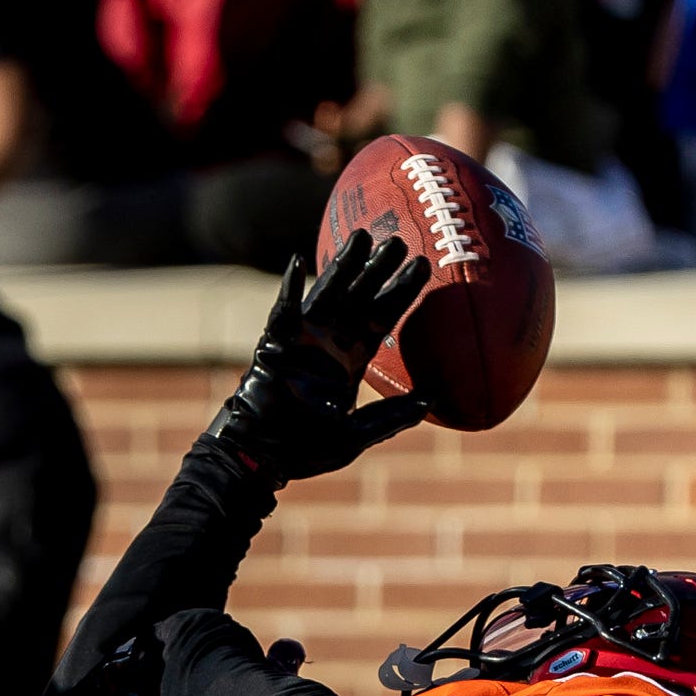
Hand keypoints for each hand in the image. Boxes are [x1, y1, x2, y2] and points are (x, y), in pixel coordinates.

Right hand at [206, 231, 431, 486]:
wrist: (264, 457)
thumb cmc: (306, 448)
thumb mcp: (357, 434)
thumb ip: (390, 417)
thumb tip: (431, 401)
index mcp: (351, 359)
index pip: (381, 316)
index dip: (401, 292)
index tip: (424, 265)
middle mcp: (329, 342)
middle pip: (358, 296)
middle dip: (377, 269)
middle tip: (399, 239)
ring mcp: (301, 340)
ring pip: (326, 294)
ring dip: (342, 266)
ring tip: (361, 237)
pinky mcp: (274, 346)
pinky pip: (282, 313)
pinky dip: (287, 289)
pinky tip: (295, 263)